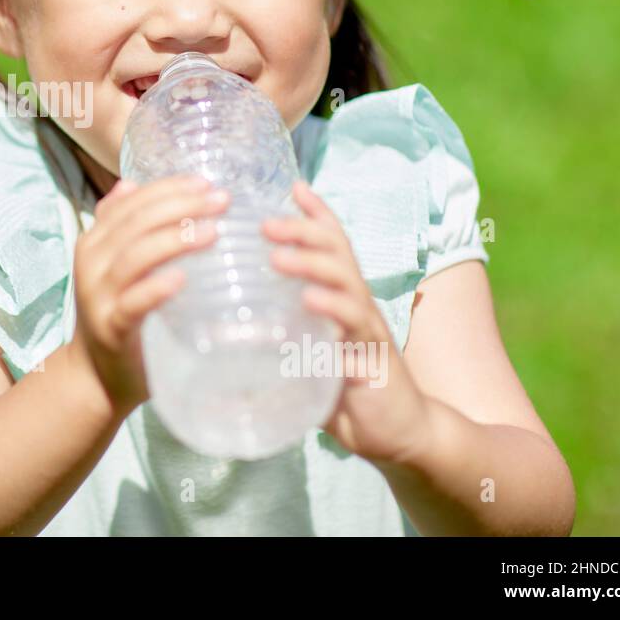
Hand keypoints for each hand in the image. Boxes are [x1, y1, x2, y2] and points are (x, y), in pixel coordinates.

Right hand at [70, 174, 229, 418]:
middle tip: (221, 201)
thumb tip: (130, 183)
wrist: (96, 376)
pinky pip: (133, 304)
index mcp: (94, 242)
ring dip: (175, 240)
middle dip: (181, 206)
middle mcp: (91, 263)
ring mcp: (98, 296)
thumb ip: (122, 228)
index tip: (206, 183)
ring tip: (212, 232)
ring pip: (135, 257)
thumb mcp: (116, 267)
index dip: (169, 188)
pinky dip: (156, 289)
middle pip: (136, 223)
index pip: (132, 203)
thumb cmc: (119, 315)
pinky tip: (181, 279)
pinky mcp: (111, 328)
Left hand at [262, 180, 434, 467]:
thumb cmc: (346, 392)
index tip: (291, 186)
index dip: (316, 214)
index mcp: (341, 298)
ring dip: (312, 264)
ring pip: (344, 280)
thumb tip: (221, 338)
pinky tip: (309, 301)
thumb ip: (278, 342)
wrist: (398, 433)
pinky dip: (332, 309)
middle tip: (265, 222)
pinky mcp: (374, 355)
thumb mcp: (307, 358)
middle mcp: (357, 303)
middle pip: (336, 251)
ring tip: (278, 256)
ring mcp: (367, 326)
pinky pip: (354, 325)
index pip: (332, 244)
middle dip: (303, 230)